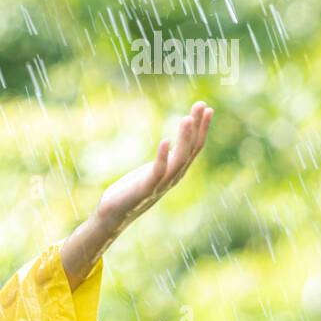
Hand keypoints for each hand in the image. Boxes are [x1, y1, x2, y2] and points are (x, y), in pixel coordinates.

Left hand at [95, 101, 212, 233]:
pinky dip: (163, 156)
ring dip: (184, 138)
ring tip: (187, 118)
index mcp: (175, 172)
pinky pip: (158, 172)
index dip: (202, 128)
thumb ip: (164, 161)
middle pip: (191, 150)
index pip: (194, 147)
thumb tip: (171, 145)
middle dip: (198, 127)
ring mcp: (161, 184)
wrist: (113, 215)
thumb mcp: (152, 171)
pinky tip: (166, 141)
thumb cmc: (130, 192)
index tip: (207, 108)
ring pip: (179, 159)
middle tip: (202, 105)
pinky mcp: (146, 189)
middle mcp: (173, 178)